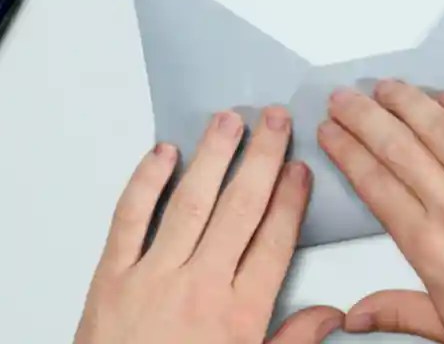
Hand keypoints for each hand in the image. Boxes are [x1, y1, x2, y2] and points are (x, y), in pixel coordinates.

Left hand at [75, 107, 343, 343]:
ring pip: (191, 203)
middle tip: (275, 120)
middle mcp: (200, 288)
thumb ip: (292, 342)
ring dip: (213, 156)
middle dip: (262, 158)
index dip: (290, 199)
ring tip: (228, 120)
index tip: (300, 167)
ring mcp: (153, 278)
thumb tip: (331, 315)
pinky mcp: (112, 278)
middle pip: (240, 209)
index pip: (275, 240)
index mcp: (239, 315)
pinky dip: (145, 182)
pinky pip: (129, 219)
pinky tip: (162, 154)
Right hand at [319, 81, 443, 343]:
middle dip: (362, 117)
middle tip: (345, 100)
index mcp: (430, 248)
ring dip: (406, 102)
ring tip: (387, 88)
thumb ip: (399, 310)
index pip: (374, 182)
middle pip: (396, 147)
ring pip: (440, 129)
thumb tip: (358, 314)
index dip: (347, 150)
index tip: (333, 133)